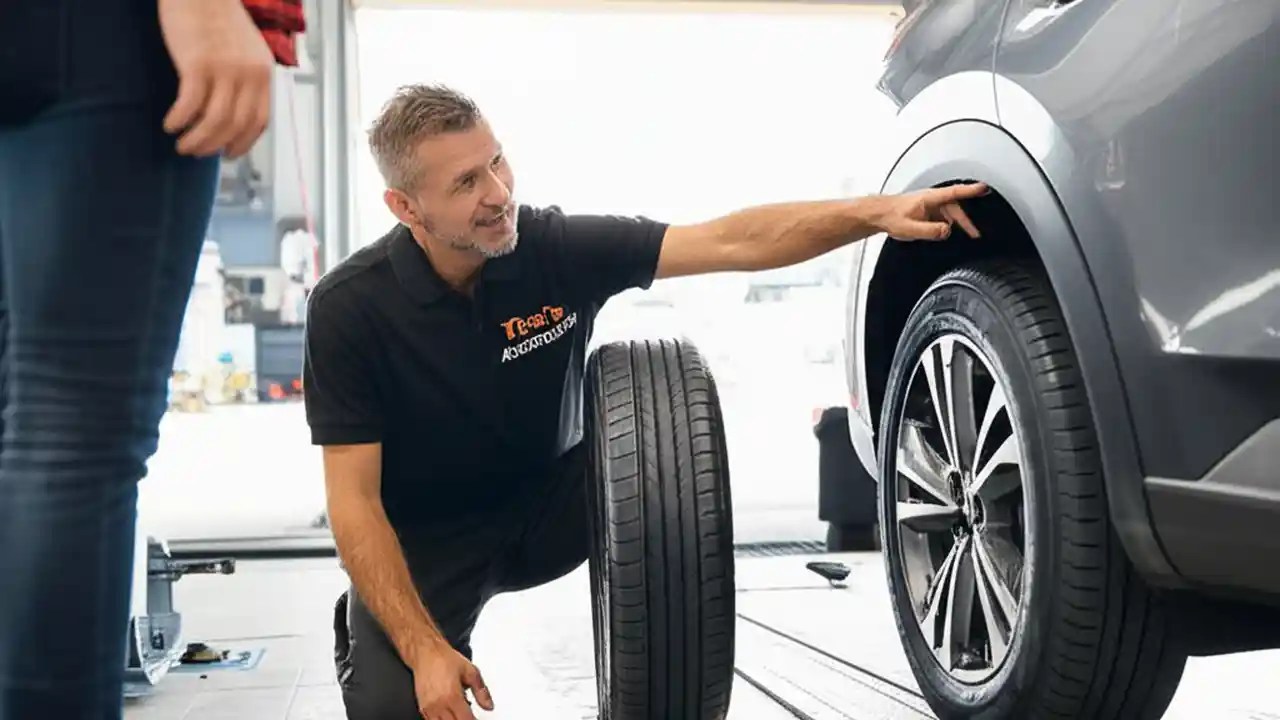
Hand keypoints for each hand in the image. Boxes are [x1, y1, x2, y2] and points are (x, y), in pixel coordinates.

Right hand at [157, 0, 273, 157]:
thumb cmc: (216, 17)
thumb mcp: (245, 49)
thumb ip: (245, 77)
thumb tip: (233, 111)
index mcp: (263, 73)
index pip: (259, 120)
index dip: (244, 142)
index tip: (229, 153)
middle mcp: (249, 75)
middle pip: (236, 126)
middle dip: (215, 146)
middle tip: (197, 153)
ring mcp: (225, 70)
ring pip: (215, 121)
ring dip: (197, 140)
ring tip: (182, 145)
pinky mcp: (198, 64)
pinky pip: (190, 105)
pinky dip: (180, 120)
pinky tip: (170, 124)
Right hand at [410, 643, 494, 719]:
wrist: (425, 652)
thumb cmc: (444, 659)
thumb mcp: (470, 671)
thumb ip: (481, 691)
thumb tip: (489, 705)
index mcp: (452, 697)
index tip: (478, 719)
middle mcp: (439, 705)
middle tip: (471, 716)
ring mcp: (429, 709)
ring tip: (461, 714)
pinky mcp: (423, 708)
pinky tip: (451, 714)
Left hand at [870, 182, 989, 240]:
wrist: (878, 214)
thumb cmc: (891, 217)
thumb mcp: (910, 228)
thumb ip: (930, 230)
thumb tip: (947, 231)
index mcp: (929, 198)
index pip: (955, 192)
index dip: (970, 190)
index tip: (985, 188)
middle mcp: (931, 199)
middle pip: (955, 209)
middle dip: (966, 221)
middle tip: (975, 233)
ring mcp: (930, 204)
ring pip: (950, 214)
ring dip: (958, 224)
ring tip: (967, 234)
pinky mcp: (927, 211)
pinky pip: (943, 217)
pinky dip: (948, 224)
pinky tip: (947, 233)